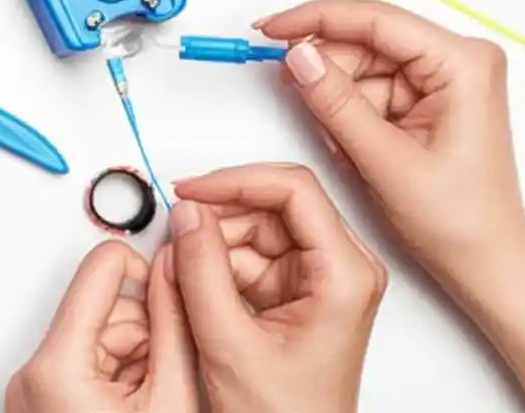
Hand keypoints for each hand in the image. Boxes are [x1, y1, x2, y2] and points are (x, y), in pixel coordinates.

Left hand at [5, 241, 197, 412]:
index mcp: (55, 368)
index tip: (170, 287)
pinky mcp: (36, 402)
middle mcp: (30, 375)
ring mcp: (29, 391)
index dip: (145, 270)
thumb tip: (174, 269)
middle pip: (99, 307)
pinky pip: (82, 364)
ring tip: (148, 398)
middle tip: (164, 371)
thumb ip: (174, 324)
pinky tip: (130, 405)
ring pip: (94, 335)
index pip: (100, 267)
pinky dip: (113, 377)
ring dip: (131, 357)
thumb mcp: (171, 399)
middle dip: (142, 331)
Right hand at [171, 164, 387, 412]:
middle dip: (220, 216)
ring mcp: (321, 280)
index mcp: (345, 276)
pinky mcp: (298, 291)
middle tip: (180, 231)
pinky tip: (198, 286)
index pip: (294, 190)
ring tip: (184, 271)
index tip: (192, 190)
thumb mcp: (229, 343)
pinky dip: (218, 263)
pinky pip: (252, 254)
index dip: (236, 181)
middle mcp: (342, 270)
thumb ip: (201, 272)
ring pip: (258, 227)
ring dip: (215, 243)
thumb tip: (187, 214)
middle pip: (275, 205)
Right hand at [255, 0, 524, 285]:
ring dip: (337, 106)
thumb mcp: (385, 161)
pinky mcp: (424, 99)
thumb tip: (298, 57)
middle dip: (328, 77)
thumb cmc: (461, 220)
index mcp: (462, 64)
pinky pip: (367, 91)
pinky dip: (348, 119)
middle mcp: (455, 62)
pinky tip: (355, 149)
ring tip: (346, 149)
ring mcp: (440, 80)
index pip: (376, 20)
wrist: (483, 263)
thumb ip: (336, 104)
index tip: (271, 30)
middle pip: (364, 42)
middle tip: (301, 103)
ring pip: (359, 69)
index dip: (315, 20)